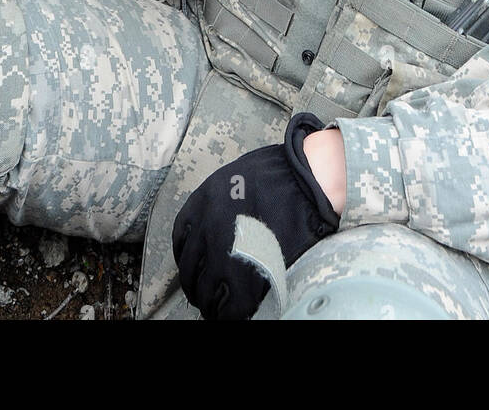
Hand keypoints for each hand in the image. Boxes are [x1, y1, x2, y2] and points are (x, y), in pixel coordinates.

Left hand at [172, 112, 338, 319]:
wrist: (306, 180)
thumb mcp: (233, 181)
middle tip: (205, 294)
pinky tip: (235, 312)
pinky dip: (230, 313)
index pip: (182, 244)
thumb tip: (216, 228)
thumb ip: (218, 207)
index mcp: (201, 206)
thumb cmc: (278, 176)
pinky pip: (231, 306)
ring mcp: (225, 255)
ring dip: (211, 303)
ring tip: (220, 308)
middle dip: (197, 286)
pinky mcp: (247, 277)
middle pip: (190, 272)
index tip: (196, 271)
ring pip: (206, 292)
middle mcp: (206, 231)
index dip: (190, 263)